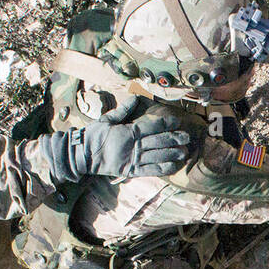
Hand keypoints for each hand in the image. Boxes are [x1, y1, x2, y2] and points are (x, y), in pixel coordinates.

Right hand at [45, 97, 192, 181]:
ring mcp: (132, 160)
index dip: (166, 123)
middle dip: (174, 138)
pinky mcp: (130, 171)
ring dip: (172, 154)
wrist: (81, 156)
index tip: (178, 120)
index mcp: (127, 132)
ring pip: (157, 156)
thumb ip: (122, 110)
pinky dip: (163, 169)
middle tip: (187, 136)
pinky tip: (174, 166)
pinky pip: (150, 171)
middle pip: (158, 141)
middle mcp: (132, 146)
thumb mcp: (106, 120)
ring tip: (184, 152)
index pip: (151, 125)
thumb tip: (135, 97)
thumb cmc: (93, 136)